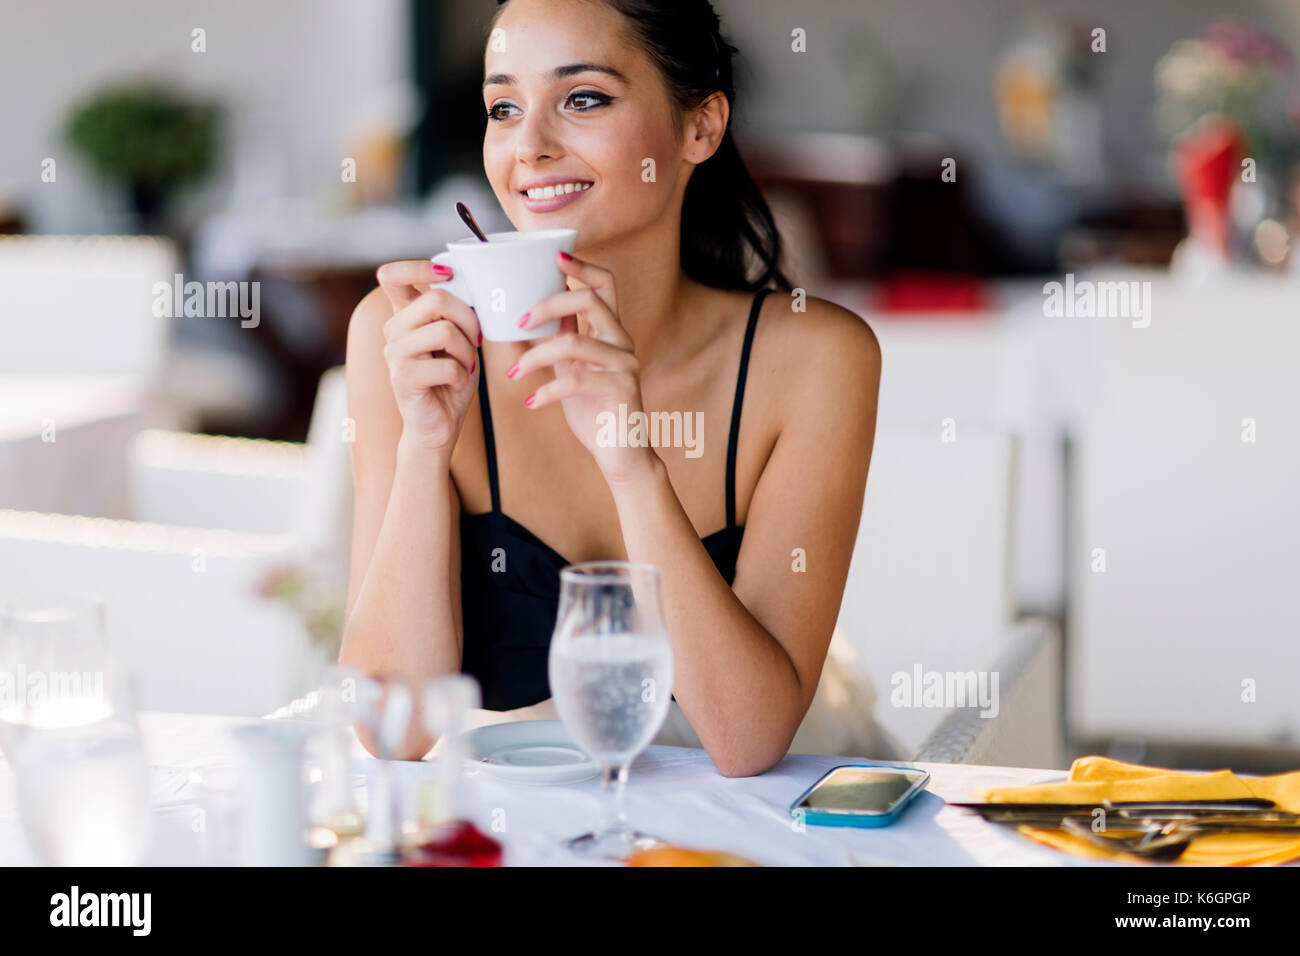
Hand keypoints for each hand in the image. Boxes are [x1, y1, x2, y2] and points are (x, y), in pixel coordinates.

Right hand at [376, 259, 481, 450]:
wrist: (438, 425)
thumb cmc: (451, 380)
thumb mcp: (461, 340)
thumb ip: (458, 314)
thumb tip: (475, 286)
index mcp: (405, 315)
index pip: (392, 275)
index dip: (418, 267)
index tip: (447, 273)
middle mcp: (394, 329)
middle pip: (436, 299)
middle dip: (469, 319)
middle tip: (476, 341)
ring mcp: (394, 352)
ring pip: (444, 330)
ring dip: (467, 352)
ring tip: (464, 367)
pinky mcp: (402, 377)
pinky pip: (447, 364)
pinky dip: (462, 375)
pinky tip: (455, 384)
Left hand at [509, 252, 657, 483]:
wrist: (619, 452)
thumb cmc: (594, 409)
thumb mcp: (573, 367)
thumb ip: (564, 338)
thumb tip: (536, 310)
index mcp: (611, 331)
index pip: (604, 284)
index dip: (582, 267)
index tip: (556, 257)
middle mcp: (622, 341)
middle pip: (589, 300)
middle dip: (548, 305)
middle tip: (520, 322)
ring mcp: (625, 364)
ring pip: (574, 342)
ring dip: (535, 356)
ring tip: (514, 373)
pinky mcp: (621, 389)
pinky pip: (577, 380)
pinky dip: (547, 391)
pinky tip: (530, 402)